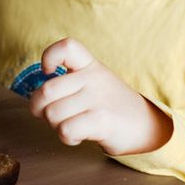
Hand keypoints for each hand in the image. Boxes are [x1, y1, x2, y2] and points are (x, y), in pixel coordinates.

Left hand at [29, 38, 172, 155]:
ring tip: (72, 126)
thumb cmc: (112, 106)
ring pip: (52, 114)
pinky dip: (67, 137)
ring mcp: (98, 98)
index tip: (48, 72)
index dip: (49, 56)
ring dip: (55, 127)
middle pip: (46, 91)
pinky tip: (78, 136)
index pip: (67, 46)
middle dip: (41, 109)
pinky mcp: (101, 120)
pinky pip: (65, 129)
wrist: (147, 127)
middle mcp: (93, 78)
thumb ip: (69, 83)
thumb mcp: (94, 83)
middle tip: (54, 115)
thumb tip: (37, 101)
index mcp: (90, 65)